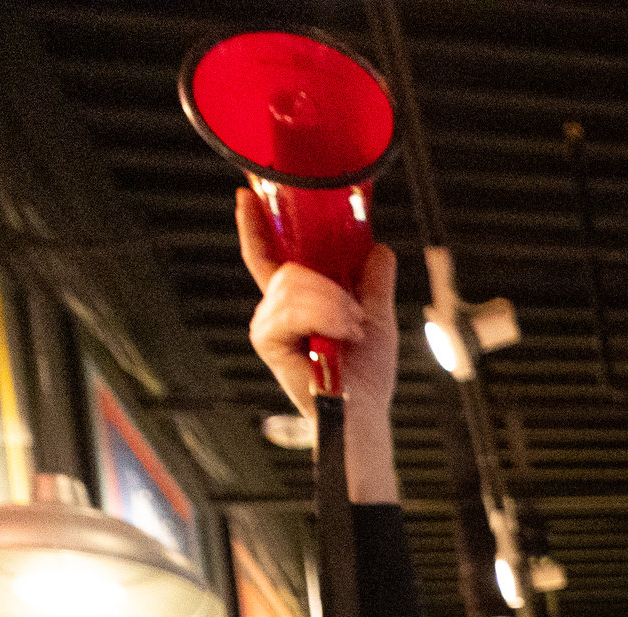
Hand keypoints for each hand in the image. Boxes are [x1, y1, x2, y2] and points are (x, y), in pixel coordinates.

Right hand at [238, 191, 398, 422]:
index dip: (256, 225)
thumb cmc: (366, 374)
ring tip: (352, 330)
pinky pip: (293, 306)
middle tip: (356, 317)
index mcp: (297, 301)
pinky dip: (325, 315)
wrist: (364, 410)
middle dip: (330, 286)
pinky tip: (341, 334)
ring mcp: (268, 325)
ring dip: (333, 303)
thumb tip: (380, 247)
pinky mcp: (266, 340)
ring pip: (293, 282)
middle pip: (289, 266)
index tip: (248, 195)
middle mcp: (275, 310)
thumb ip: (374, 283)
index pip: (268, 255)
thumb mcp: (378, 317)